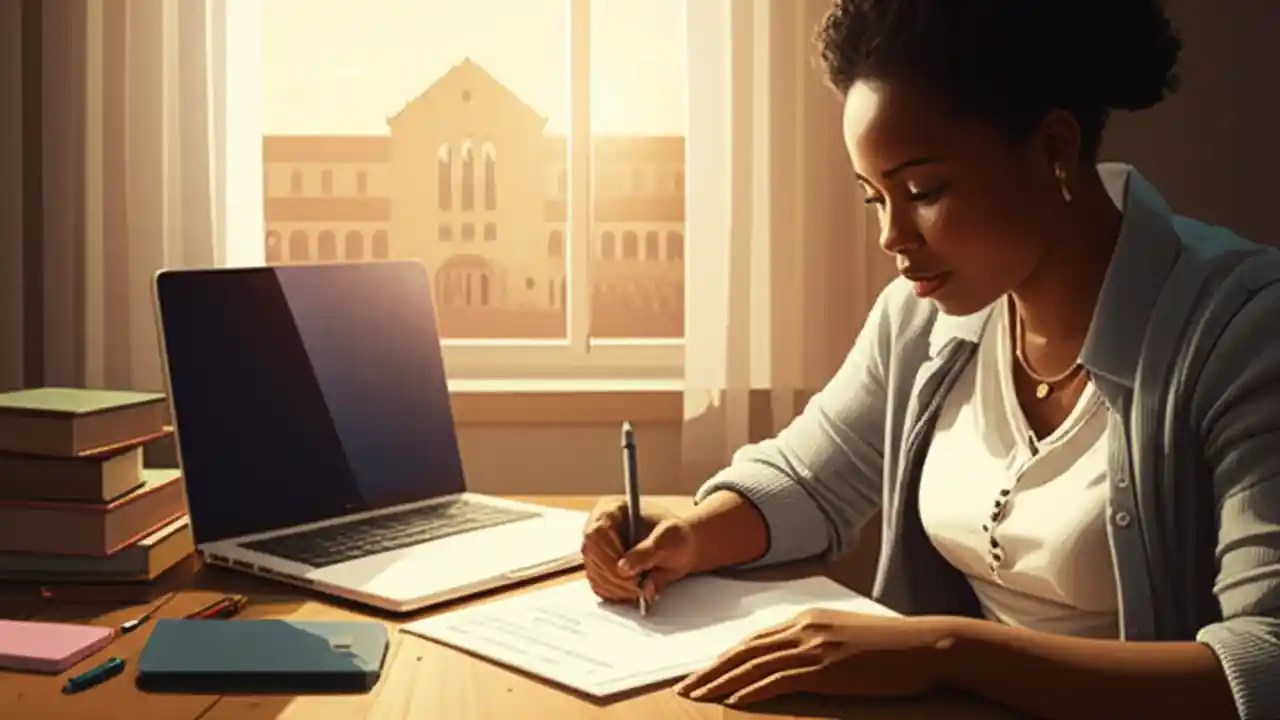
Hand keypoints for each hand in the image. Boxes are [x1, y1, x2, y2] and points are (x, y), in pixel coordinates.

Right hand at [580, 496, 697, 604]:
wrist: (680, 546)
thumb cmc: (675, 535)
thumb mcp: (668, 538)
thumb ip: (647, 551)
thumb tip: (623, 569)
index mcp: (612, 509)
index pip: (596, 531)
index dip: (607, 553)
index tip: (625, 569)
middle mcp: (598, 528)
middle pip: (591, 554)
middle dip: (613, 575)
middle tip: (636, 586)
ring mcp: (597, 550)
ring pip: (593, 572)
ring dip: (615, 587)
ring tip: (639, 589)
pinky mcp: (601, 569)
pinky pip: (598, 585)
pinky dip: (614, 593)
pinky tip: (631, 591)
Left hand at [673, 608, 953, 706]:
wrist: (926, 646)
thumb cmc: (892, 648)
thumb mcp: (846, 638)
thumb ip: (817, 644)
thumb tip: (793, 664)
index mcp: (807, 619)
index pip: (754, 639)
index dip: (724, 657)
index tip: (702, 672)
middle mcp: (805, 628)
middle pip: (745, 650)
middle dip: (711, 670)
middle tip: (684, 687)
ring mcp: (815, 646)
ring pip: (754, 664)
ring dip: (721, 682)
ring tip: (697, 696)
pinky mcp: (828, 667)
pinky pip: (780, 679)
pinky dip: (753, 690)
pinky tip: (735, 701)